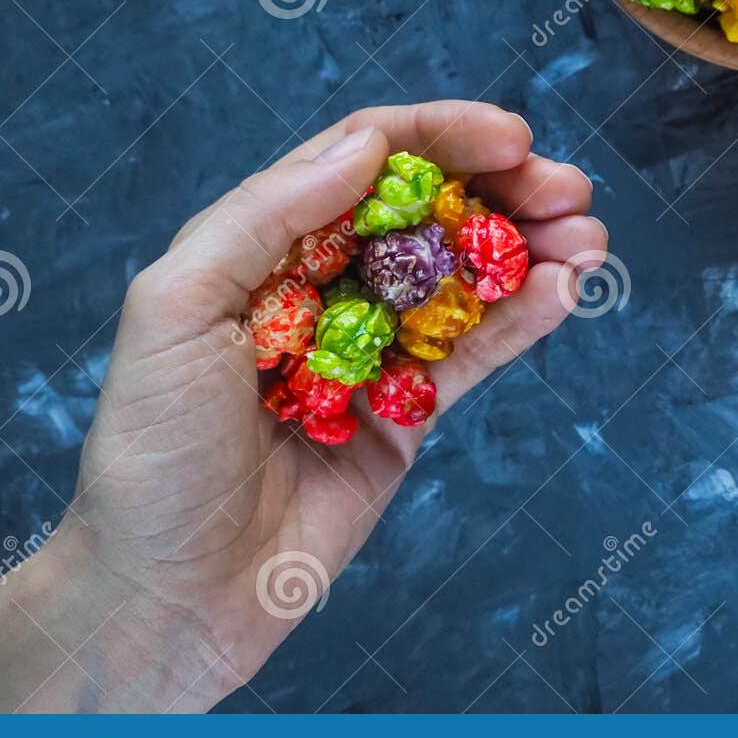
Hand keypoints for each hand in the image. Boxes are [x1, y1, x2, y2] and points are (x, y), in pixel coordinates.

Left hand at [0, 101, 605, 712]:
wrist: (170, 598)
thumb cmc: (150, 455)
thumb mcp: (174, 311)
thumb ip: (264, 219)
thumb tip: (363, 147)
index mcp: (265, 247)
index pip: (364, 163)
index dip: (441, 138)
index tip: (509, 139)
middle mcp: (325, 288)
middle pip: (430, 213)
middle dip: (505, 189)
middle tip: (569, 189)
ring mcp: (373, 351)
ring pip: (465, 279)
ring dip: (530, 248)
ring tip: (588, 239)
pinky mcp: (408, 414)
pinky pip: (476, 353)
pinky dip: (525, 318)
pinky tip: (565, 291)